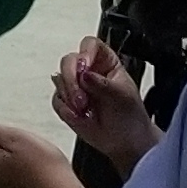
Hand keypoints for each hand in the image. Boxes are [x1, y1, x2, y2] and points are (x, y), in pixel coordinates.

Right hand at [49, 38, 157, 168]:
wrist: (125, 142)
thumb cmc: (130, 116)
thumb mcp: (122, 97)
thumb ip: (102, 84)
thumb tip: (85, 74)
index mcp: (105, 62)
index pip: (91, 45)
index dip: (85, 53)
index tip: (84, 67)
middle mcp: (88, 71)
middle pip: (69, 61)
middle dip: (72, 80)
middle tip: (82, 99)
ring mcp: (75, 86)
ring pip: (59, 80)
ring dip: (69, 97)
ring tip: (85, 111)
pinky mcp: (66, 102)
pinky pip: (57, 101)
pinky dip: (66, 110)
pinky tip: (80, 117)